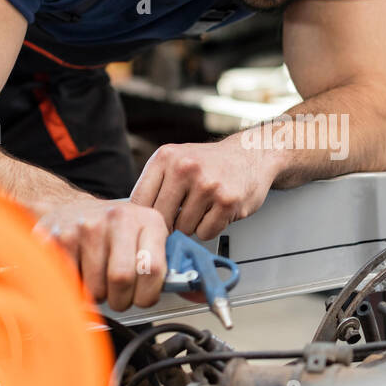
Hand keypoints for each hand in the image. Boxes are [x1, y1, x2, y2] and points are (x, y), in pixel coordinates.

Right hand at [33, 197, 167, 311]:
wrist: (71, 209)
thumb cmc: (112, 231)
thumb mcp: (145, 237)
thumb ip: (162, 262)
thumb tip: (186, 289)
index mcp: (148, 220)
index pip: (153, 268)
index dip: (148, 294)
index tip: (143, 298)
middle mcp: (119, 218)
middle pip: (122, 279)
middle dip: (121, 300)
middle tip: (119, 297)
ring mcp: (88, 227)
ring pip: (96, 287)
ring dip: (98, 296)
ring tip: (99, 281)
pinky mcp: (62, 238)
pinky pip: (72, 284)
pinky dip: (77, 290)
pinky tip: (82, 274)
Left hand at [131, 134, 277, 239]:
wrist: (252, 153)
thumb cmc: (211, 162)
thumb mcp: (177, 160)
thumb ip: (155, 185)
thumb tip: (134, 220)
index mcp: (166, 157)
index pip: (139, 201)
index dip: (143, 219)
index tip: (149, 224)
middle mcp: (185, 168)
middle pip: (160, 219)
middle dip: (169, 224)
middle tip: (181, 216)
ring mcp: (207, 185)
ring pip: (184, 228)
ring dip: (192, 226)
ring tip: (203, 208)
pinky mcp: (227, 202)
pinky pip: (205, 232)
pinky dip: (210, 228)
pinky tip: (217, 212)